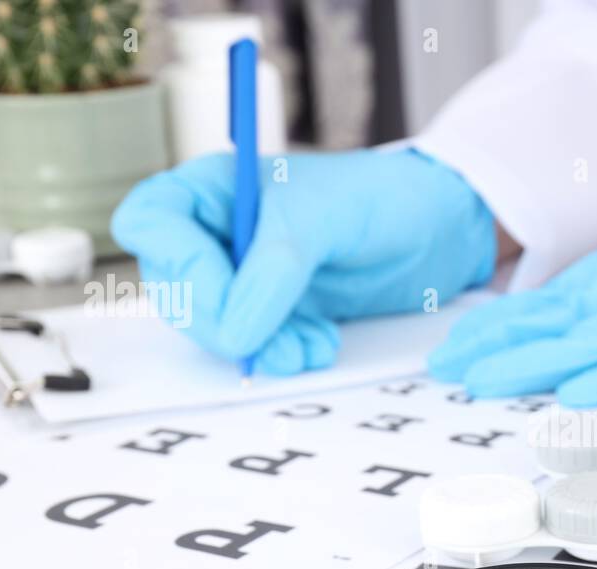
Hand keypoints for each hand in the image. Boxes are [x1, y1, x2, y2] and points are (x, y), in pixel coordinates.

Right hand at [111, 148, 495, 374]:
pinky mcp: (278, 310)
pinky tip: (318, 345)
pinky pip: (257, 344)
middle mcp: (220, 231)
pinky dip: (284, 353)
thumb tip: (236, 328)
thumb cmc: (384, 198)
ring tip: (308, 348)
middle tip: (269, 343)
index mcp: (216, 187)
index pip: (154, 225)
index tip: (228, 302)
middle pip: (177, 287)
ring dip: (258, 347)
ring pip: (216, 325)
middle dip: (222, 323)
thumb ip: (275, 268)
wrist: (442, 228)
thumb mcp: (326, 219)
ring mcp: (247, 274)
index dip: (181, 269)